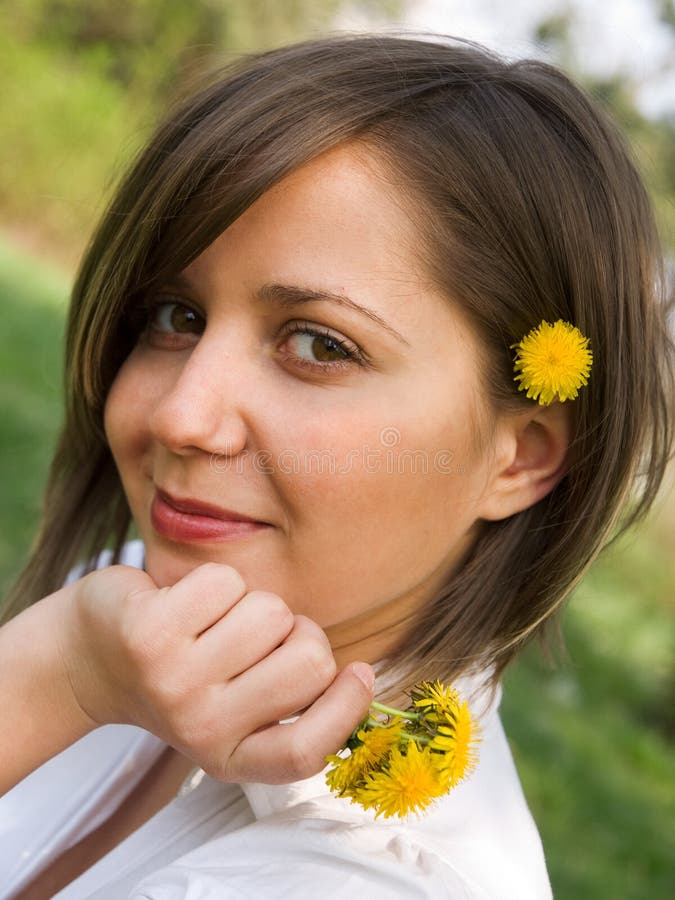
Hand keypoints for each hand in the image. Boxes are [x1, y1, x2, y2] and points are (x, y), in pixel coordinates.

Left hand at [63, 562, 374, 782]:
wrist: (87, 655)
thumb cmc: (182, 670)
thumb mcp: (229, 707)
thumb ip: (285, 697)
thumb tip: (363, 676)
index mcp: (228, 757)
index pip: (304, 754)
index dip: (346, 710)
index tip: (360, 672)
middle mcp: (203, 730)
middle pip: (308, 663)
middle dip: (298, 631)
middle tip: (258, 635)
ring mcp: (175, 683)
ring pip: (272, 612)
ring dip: (253, 601)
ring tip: (213, 620)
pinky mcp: (151, 633)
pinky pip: (228, 581)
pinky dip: (215, 579)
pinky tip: (183, 601)